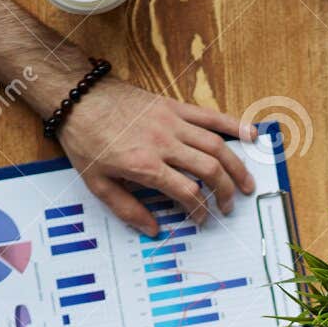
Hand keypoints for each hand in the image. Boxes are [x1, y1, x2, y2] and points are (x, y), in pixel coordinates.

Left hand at [57, 82, 253, 234]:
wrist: (77, 96)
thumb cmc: (86, 140)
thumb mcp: (98, 183)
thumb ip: (127, 209)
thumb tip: (153, 230)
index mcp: (145, 165)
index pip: (187, 192)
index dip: (200, 210)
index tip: (201, 219)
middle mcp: (164, 143)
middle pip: (209, 170)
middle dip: (224, 192)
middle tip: (228, 206)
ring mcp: (171, 122)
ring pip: (216, 145)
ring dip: (236, 166)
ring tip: (247, 184)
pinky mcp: (173, 106)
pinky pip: (209, 116)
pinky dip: (233, 124)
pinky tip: (250, 135)